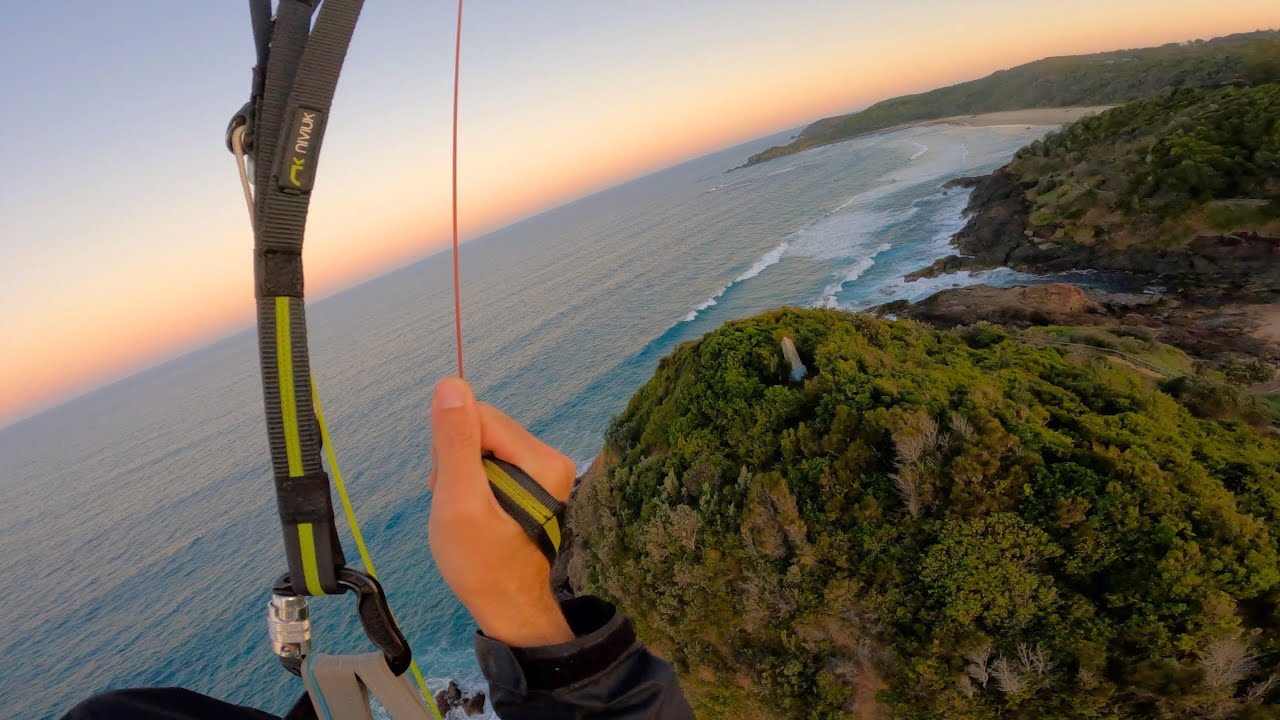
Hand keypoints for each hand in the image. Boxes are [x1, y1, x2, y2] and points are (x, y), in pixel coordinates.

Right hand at [428, 377, 575, 646]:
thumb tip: (451, 384)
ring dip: (465, 477)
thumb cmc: (483, 564)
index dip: (451, 448)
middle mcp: (551, 459)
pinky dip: (477, 488)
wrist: (512, 611)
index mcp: (541, 460)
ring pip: (486, 448)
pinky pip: (496, 467)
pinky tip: (478, 517)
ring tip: (467, 516)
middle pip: (484, 430)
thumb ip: (454, 442)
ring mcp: (546, 474)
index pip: (479, 416)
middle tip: (456, 507)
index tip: (448, 488)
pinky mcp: (537, 487)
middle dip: (458, 463)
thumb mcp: (458, 501)